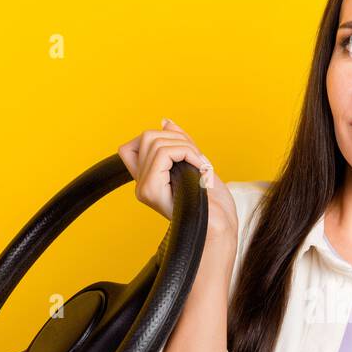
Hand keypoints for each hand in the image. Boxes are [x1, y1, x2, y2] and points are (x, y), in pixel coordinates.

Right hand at [117, 118, 238, 246]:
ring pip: (155, 141)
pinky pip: (164, 152)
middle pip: (147, 137)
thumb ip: (178, 144)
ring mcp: (144, 189)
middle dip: (178, 139)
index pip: (130, 147)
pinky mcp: (152, 190)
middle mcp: (141, 186)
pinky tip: (200, 167)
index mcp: (147, 181)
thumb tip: (165, 122)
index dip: (156, 138)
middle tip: (198, 158)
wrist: (220, 229)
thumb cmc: (213, 204)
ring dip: (186, 146)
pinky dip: (188, 152)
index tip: (183, 151)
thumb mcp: (195, 164)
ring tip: (200, 164)